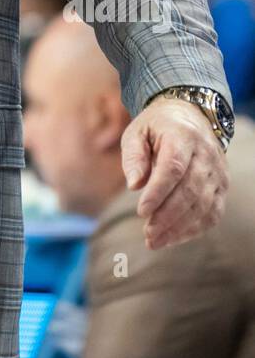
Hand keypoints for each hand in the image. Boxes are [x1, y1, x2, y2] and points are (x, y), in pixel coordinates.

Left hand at [120, 98, 228, 250]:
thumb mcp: (137, 132)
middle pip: (190, 190)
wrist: (190, 117)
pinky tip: (173, 237)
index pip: (174, 167)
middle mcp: (206, 154)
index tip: (141, 211)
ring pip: (203, 205)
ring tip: (154, 240)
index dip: (158, 192)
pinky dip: (194, 229)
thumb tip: (134, 185)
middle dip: (168, 215)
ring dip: (179, 227)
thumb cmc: (156, 128)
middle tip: (147, 232)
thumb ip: (134, 156)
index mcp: (183, 135)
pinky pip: (213, 213)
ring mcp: (218, 172)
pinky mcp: (222, 187)